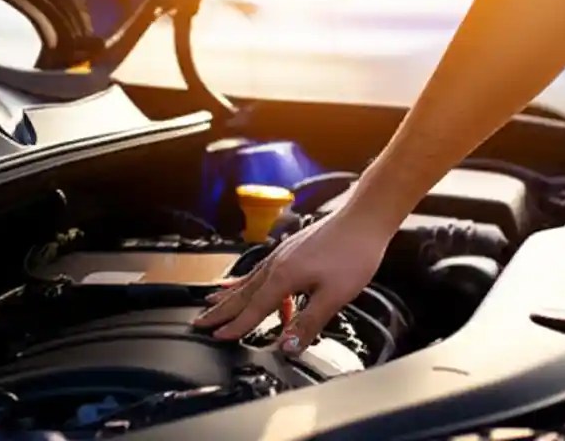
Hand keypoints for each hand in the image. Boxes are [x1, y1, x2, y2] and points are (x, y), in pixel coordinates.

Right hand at [192, 204, 391, 353]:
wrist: (365, 218)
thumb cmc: (354, 252)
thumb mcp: (335, 296)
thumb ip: (308, 322)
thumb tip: (287, 345)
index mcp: (284, 277)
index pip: (254, 309)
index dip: (236, 326)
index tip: (217, 338)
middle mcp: (278, 264)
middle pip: (244, 294)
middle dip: (221, 311)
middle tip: (199, 323)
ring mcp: (283, 254)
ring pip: (250, 280)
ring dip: (230, 295)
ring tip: (211, 303)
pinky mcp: (292, 249)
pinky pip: (262, 269)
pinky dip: (248, 279)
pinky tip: (247, 280)